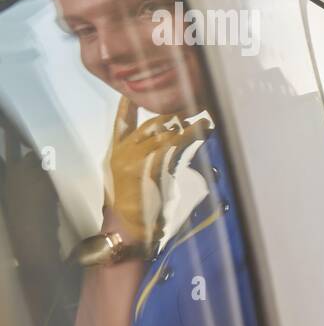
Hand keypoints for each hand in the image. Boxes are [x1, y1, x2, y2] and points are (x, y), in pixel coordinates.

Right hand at [103, 96, 211, 244]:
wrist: (125, 232)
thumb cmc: (130, 210)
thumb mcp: (127, 181)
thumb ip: (141, 161)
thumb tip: (165, 147)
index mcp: (115, 154)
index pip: (121, 123)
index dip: (129, 106)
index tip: (138, 93)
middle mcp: (124, 153)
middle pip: (150, 125)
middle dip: (171, 115)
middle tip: (191, 107)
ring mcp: (136, 159)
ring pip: (165, 133)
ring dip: (188, 125)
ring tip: (206, 118)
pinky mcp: (152, 168)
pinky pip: (176, 147)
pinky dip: (193, 137)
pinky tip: (206, 130)